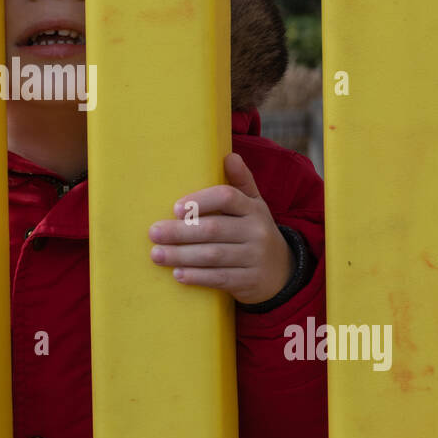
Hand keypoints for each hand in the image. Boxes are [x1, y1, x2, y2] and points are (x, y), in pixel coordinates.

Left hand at [147, 152, 292, 306]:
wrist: (283, 272)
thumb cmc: (255, 231)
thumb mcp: (254, 205)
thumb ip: (241, 182)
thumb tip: (229, 155)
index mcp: (253, 208)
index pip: (226, 197)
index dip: (200, 201)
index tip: (175, 208)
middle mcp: (256, 231)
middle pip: (213, 229)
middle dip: (180, 232)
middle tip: (153, 232)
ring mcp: (255, 258)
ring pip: (213, 255)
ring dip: (181, 255)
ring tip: (157, 254)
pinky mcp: (250, 281)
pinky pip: (220, 278)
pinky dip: (197, 277)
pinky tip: (178, 274)